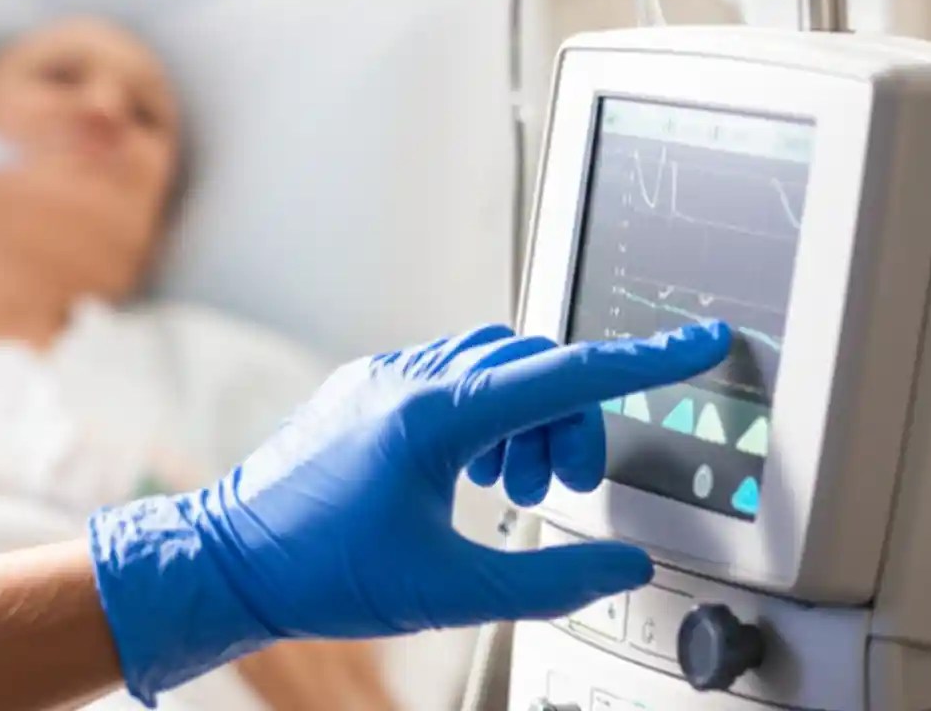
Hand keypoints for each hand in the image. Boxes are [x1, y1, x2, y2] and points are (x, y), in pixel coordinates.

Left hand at [89, 322, 729, 704]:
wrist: (230, 562)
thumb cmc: (323, 574)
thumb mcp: (453, 590)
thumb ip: (552, 577)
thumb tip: (623, 563)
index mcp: (435, 416)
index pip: (565, 375)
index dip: (644, 360)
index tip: (700, 340)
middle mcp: (409, 380)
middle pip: (533, 366)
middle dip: (571, 420)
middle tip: (566, 486)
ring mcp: (382, 379)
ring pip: (491, 364)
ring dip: (526, 418)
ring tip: (515, 490)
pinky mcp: (365, 391)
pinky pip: (448, 375)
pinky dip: (485, 414)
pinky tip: (475, 471)